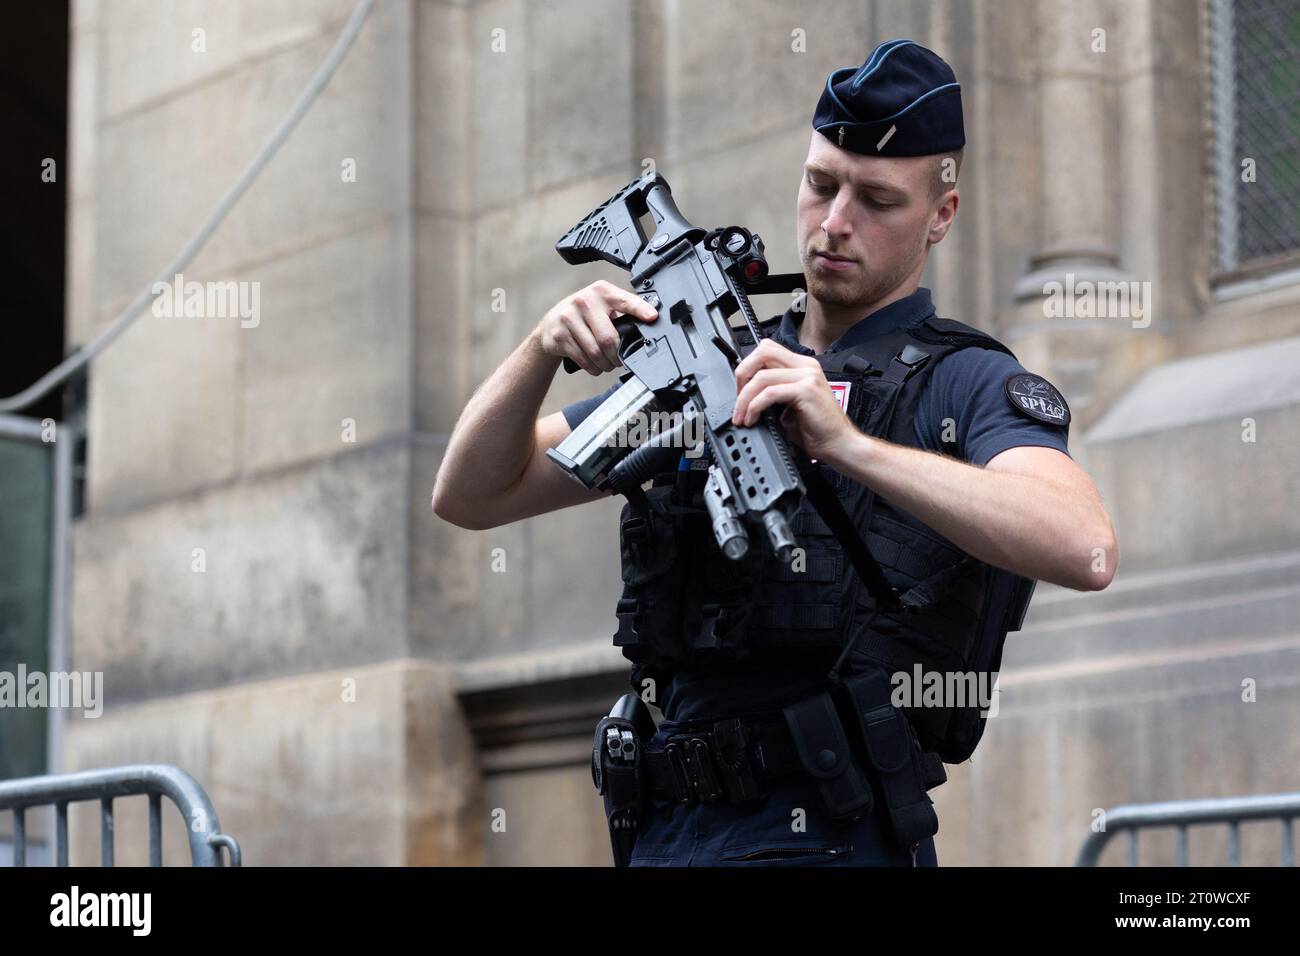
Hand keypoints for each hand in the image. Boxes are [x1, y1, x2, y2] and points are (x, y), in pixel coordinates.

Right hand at [534, 280, 657, 374]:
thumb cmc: (584, 316)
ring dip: (605, 364)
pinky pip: (583, 359)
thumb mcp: (601, 307)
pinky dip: (593, 367)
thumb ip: (621, 314)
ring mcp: (569, 317)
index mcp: (601, 291)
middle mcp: (584, 301)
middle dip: (617, 355)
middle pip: (608, 338)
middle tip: (619, 360)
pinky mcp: (559, 335)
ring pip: (596, 352)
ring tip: (607, 364)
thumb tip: (647, 326)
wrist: (550, 325)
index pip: (624, 300)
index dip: (640, 310)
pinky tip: (594, 364)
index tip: (652, 317)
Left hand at [731, 338, 854, 462]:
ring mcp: (808, 376)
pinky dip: (754, 407)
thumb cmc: (817, 430)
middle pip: (762, 352)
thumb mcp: (789, 405)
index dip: (748, 367)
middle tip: (737, 399)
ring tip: (742, 416)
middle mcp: (806, 366)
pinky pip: (770, 393)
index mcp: (803, 366)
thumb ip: (772, 393)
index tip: (740, 389)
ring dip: (744, 398)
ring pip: (762, 376)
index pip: (767, 349)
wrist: (839, 444)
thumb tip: (745, 395)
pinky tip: (753, 419)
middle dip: (742, 375)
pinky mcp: (807, 390)